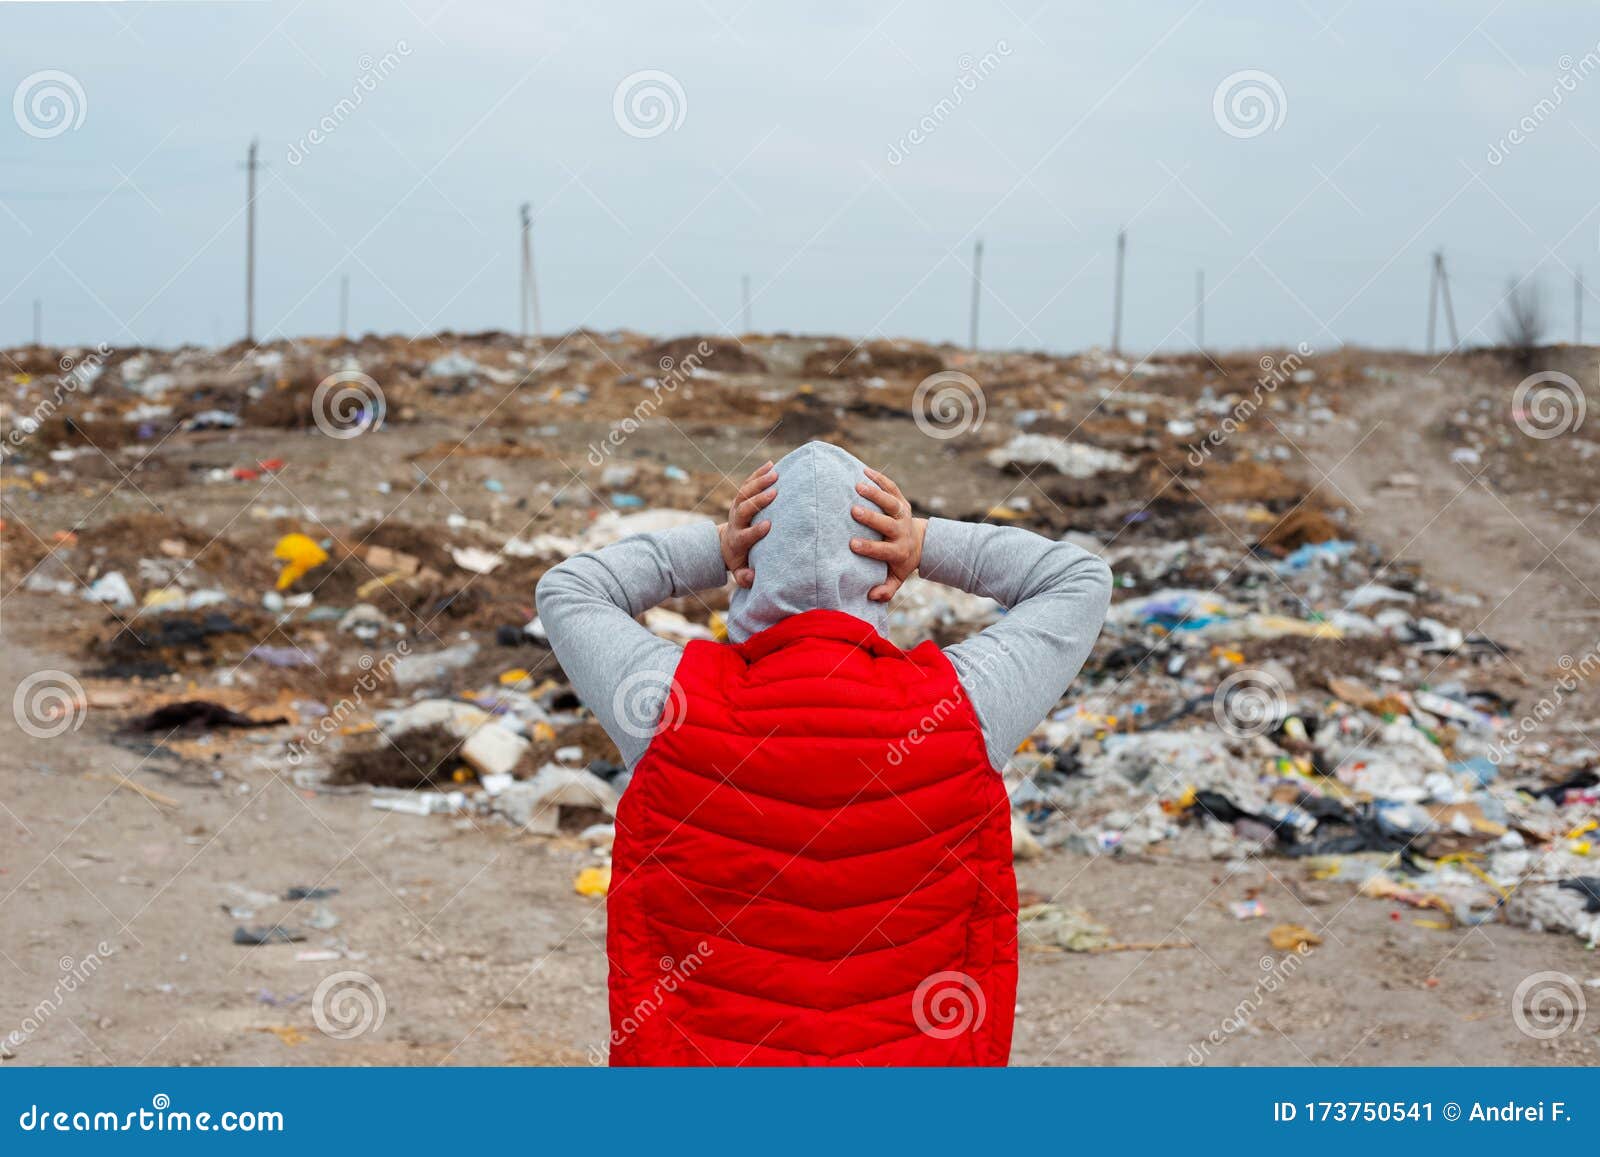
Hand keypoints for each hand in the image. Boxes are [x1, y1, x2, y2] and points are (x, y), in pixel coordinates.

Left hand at [717, 461, 776, 587]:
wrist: (726, 544)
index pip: (745, 535)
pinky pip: (748, 483)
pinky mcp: (740, 498)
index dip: (755, 531)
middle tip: (774, 493)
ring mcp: (736, 508)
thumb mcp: (740, 571)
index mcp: (737, 541)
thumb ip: (744, 577)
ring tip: (775, 473)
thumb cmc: (740, 559)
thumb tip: (751, 577)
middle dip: (757, 501)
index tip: (768, 525)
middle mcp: (736, 522)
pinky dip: (758, 474)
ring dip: (759, 482)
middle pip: (743, 509)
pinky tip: (772, 464)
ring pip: (744, 492)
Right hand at [849, 466, 925, 601]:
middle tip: (854, 511)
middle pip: (888, 523)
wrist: (920, 542)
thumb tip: (872, 596)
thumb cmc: (900, 562)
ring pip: (891, 502)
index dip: (869, 548)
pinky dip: (880, 478)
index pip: (884, 550)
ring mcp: (902, 513)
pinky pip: (892, 487)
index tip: (852, 544)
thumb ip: (886, 589)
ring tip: (857, 486)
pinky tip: (864, 471)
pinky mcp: (902, 500)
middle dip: (872, 517)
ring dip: (875, 493)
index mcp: (899, 551)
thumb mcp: (896, 579)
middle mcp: (901, 531)